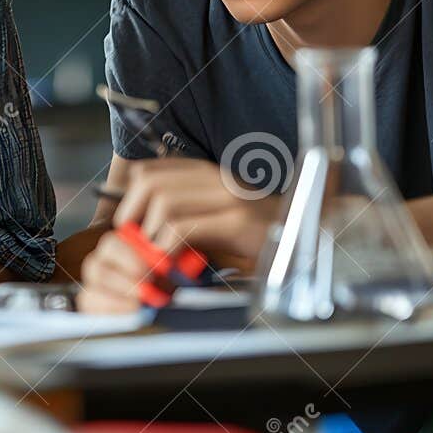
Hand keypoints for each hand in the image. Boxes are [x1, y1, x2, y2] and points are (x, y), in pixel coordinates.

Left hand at [76, 158, 277, 313]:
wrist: (302, 242)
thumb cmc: (252, 238)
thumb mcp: (211, 219)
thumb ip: (180, 215)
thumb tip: (136, 228)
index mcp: (205, 173)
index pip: (148, 170)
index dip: (130, 199)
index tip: (130, 225)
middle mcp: (215, 178)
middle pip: (150, 182)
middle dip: (133, 215)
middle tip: (136, 243)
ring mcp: (228, 196)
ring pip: (163, 201)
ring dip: (151, 234)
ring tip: (155, 256)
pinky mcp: (236, 221)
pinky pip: (184, 227)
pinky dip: (168, 248)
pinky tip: (172, 262)